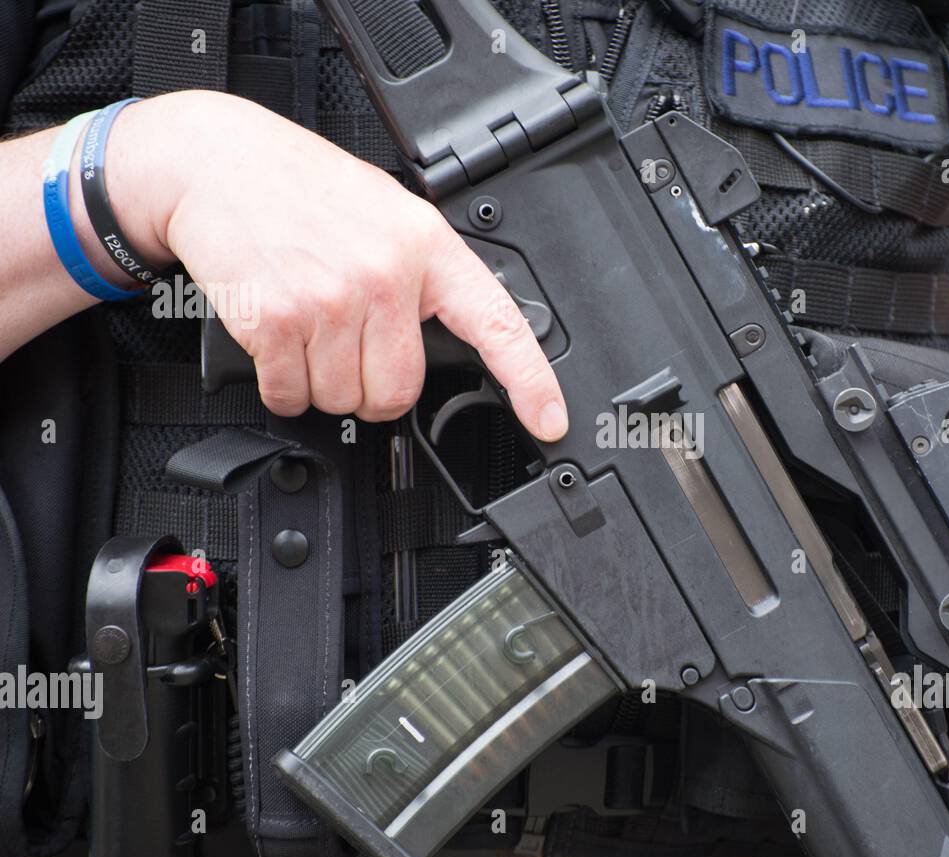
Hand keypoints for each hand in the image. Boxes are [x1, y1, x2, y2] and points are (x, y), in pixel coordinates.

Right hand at [95, 91, 567, 437]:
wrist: (215, 160)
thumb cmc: (302, 189)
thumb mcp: (386, 212)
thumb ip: (422, 274)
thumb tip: (453, 341)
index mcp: (426, 247)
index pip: (497, 325)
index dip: (531, 382)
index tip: (550, 420)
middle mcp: (385, 274)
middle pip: (399, 392)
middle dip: (372, 389)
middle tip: (349, 346)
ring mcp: (331, 299)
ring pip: (343, 400)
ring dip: (322, 384)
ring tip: (309, 329)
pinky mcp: (277, 320)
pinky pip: (291, 395)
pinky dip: (281, 386)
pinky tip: (278, 341)